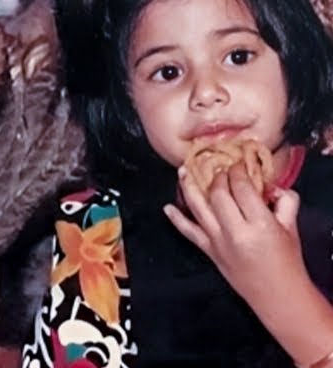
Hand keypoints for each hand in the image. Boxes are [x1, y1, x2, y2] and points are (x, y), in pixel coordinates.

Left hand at [164, 161, 305, 302]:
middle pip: (218, 194)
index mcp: (259, 223)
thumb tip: (273, 185)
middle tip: (219, 168)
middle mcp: (235, 231)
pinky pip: (188, 232)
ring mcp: (218, 241)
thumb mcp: (292, 228)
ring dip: (188, 187)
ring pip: (198, 208)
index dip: (237, 171)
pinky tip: (167, 208)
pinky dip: (176, 219)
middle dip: (217, 177)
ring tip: (183, 171)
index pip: (242, 188)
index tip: (237, 164)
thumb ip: (285, 203)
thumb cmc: (286, 261)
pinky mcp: (209, 251)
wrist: (277, 295)